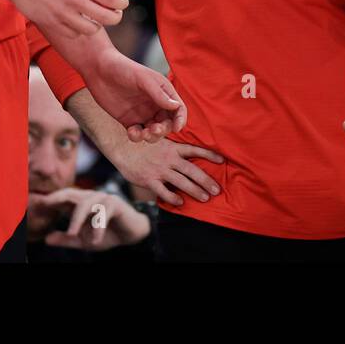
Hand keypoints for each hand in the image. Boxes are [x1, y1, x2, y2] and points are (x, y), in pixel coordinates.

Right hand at [8, 0, 128, 38]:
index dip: (122, 3)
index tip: (123, 3)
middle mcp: (73, 0)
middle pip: (106, 18)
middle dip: (116, 17)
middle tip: (115, 14)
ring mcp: (62, 14)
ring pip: (91, 30)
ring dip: (97, 25)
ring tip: (96, 19)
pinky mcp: (51, 23)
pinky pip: (73, 34)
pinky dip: (79, 30)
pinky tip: (79, 22)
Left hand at [33, 188, 150, 250]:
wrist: (131, 236)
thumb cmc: (106, 234)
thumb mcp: (83, 241)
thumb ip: (66, 239)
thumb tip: (46, 239)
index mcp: (79, 204)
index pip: (61, 199)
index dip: (48, 201)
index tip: (33, 206)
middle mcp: (89, 198)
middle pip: (70, 193)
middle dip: (56, 197)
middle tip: (44, 204)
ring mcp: (102, 198)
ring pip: (85, 204)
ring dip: (77, 219)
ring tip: (72, 234)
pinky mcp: (115, 204)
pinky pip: (103, 213)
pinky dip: (98, 227)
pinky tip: (95, 240)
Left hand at [83, 48, 186, 142]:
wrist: (99, 70)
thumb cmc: (123, 68)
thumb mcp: (143, 79)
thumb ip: (159, 94)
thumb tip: (176, 107)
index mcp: (163, 92)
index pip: (178, 109)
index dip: (180, 120)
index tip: (176, 128)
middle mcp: (155, 104)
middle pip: (167, 124)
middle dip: (164, 130)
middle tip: (154, 129)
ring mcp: (142, 113)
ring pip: (153, 132)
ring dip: (152, 137)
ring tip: (144, 133)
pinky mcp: (128, 120)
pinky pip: (137, 134)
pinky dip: (137, 137)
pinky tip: (131, 131)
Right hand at [104, 137, 222, 206]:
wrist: (122, 146)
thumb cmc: (142, 145)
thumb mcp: (160, 141)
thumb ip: (173, 149)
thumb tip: (187, 156)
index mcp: (173, 148)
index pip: (195, 150)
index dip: (209, 155)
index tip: (222, 160)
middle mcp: (168, 158)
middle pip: (192, 170)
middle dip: (206, 180)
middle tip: (217, 190)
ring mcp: (159, 169)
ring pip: (181, 181)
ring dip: (195, 190)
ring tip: (206, 197)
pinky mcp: (149, 179)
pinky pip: (163, 191)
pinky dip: (173, 197)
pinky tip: (181, 202)